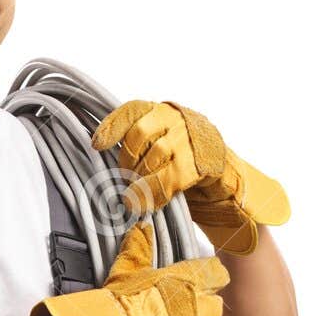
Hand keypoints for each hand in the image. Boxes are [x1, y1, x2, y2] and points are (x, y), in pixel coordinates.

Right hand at [30, 222, 228, 315]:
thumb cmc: (122, 305)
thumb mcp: (127, 271)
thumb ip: (138, 250)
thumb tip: (141, 228)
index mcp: (189, 282)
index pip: (215, 273)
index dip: (210, 277)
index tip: (204, 281)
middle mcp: (201, 309)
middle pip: (216, 306)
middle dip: (205, 308)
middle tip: (188, 312)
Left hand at [90, 99, 225, 215]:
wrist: (218, 166)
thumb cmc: (179, 153)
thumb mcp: (158, 140)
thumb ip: (135, 143)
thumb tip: (101, 156)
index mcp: (160, 111)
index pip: (131, 110)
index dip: (112, 127)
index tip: (97, 145)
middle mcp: (175, 119)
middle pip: (140, 133)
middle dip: (126, 158)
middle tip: (124, 176)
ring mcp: (188, 140)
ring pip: (153, 157)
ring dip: (139, 179)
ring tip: (134, 193)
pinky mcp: (196, 165)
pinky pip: (167, 180)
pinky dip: (151, 194)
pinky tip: (144, 205)